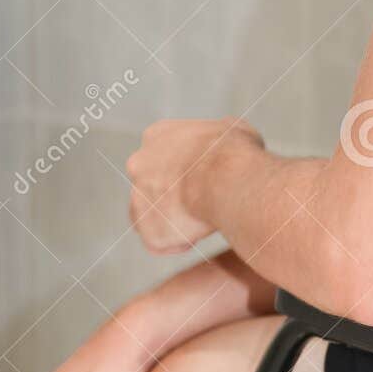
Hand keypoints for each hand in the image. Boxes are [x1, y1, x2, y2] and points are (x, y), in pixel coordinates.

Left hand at [126, 117, 263, 253]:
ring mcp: (138, 198)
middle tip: (201, 201)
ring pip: (152, 216)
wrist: (225, 177)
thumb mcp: (234, 128)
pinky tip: (199, 236)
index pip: (163, 155)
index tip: (203, 179)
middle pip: (151, 186)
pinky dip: (178, 243)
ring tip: (202, 222)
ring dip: (173, 221)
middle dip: (173, 196)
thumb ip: (221, 135)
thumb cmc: (232, 152)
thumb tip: (230, 140)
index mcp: (158, 135)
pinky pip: (160, 243)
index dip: (184, 170)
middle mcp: (139, 164)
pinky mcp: (148, 230)